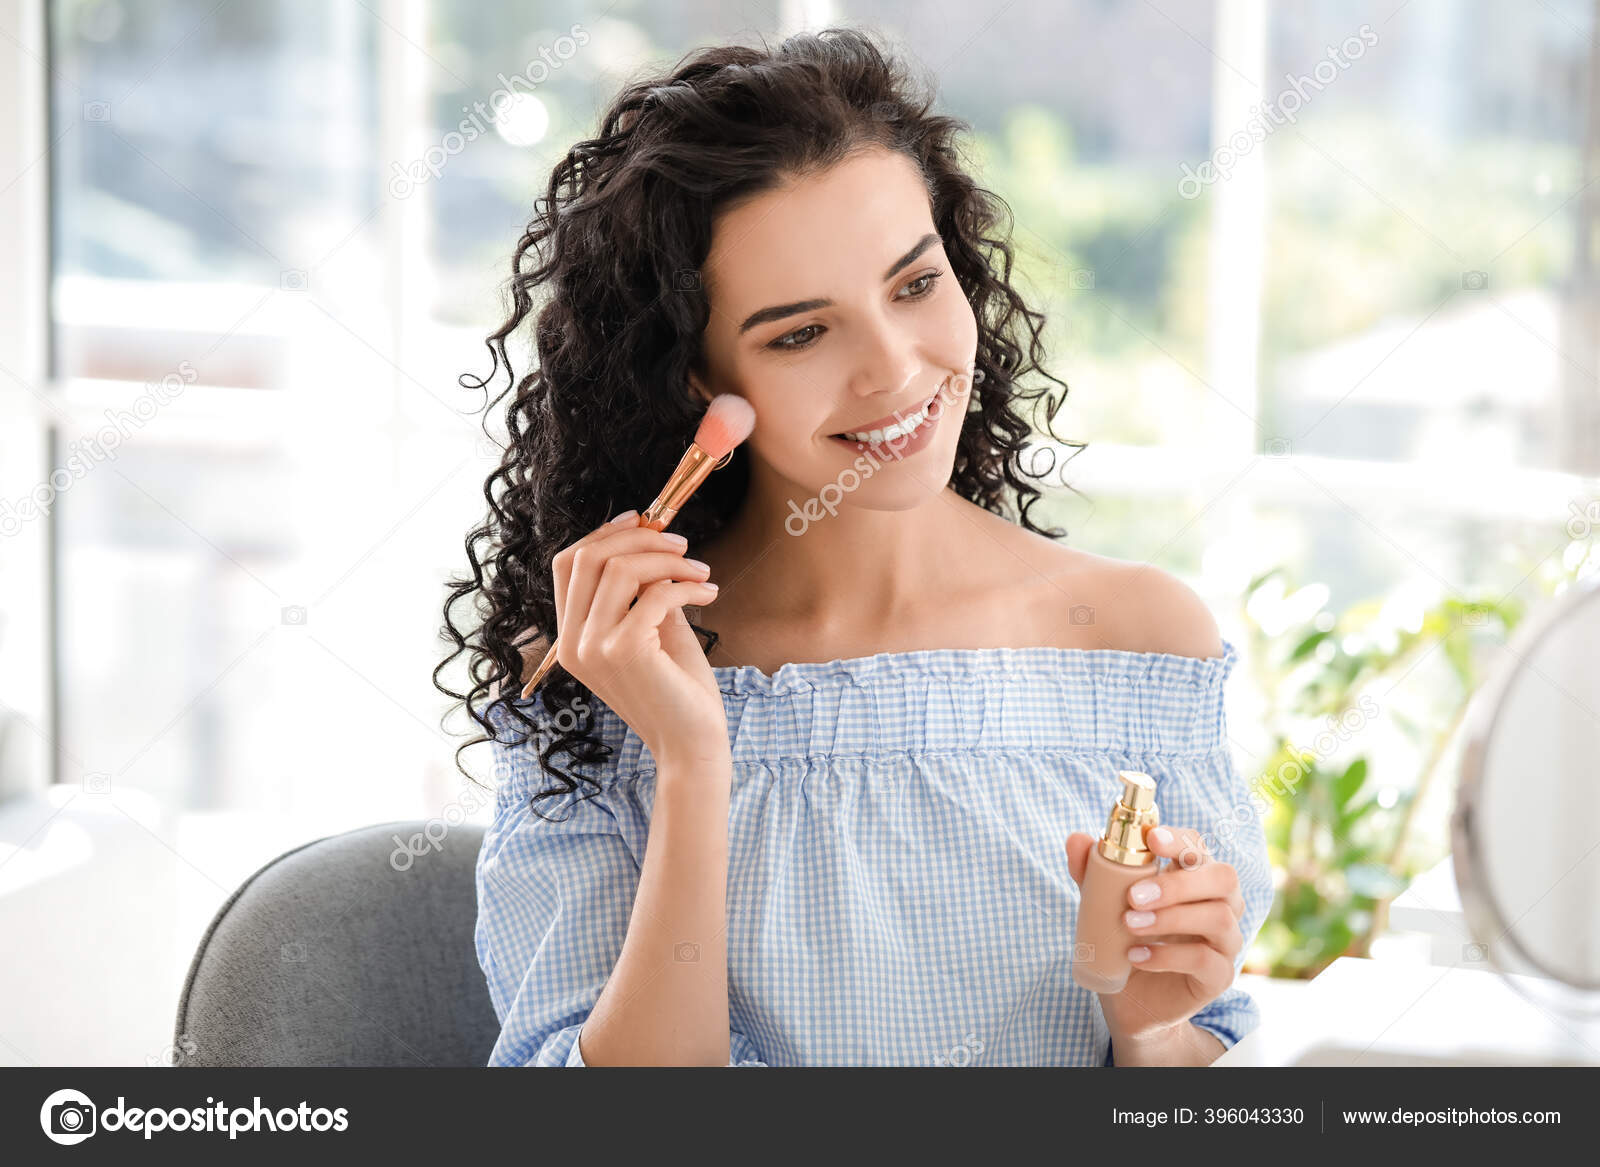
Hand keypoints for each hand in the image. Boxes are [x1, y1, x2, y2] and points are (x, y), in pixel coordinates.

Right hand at [546, 511, 729, 777]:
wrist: (691, 743)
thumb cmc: (677, 689)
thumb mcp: (654, 629)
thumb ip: (643, 590)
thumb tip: (652, 541)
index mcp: (571, 636)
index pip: (567, 564)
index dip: (603, 533)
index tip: (642, 520)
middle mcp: (573, 642)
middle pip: (588, 557)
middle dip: (639, 538)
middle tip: (682, 544)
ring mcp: (593, 647)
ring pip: (621, 569)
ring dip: (669, 561)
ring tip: (701, 572)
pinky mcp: (624, 651)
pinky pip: (655, 594)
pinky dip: (687, 586)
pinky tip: (709, 595)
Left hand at [1065, 826, 1244, 1056]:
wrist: (1130, 1001)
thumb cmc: (1122, 942)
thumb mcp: (1103, 905)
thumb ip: (1092, 873)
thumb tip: (1076, 839)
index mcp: (1195, 878)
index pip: (1199, 847)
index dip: (1180, 839)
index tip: (1152, 840)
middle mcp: (1220, 904)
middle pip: (1224, 878)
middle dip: (1178, 883)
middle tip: (1134, 897)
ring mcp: (1224, 941)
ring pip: (1218, 917)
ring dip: (1170, 918)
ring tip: (1129, 925)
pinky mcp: (1219, 976)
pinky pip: (1205, 960)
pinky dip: (1167, 956)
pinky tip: (1136, 956)